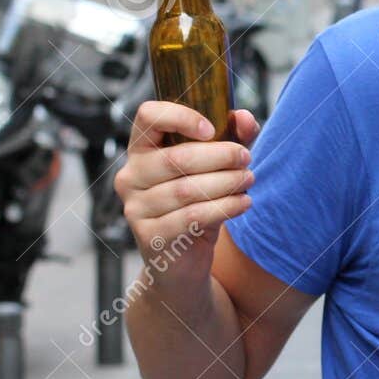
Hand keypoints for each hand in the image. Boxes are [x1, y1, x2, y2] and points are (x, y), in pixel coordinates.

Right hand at [115, 101, 260, 272]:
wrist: (182, 261)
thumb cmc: (196, 205)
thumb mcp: (214, 169)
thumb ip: (231, 139)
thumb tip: (246, 117)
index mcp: (141, 150)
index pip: (148, 116)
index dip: (181, 116)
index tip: (212, 128)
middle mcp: (131, 176)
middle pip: (176, 158)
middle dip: (220, 155)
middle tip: (246, 159)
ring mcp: (136, 208)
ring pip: (187, 190)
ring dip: (226, 182)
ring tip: (248, 180)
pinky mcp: (150, 236)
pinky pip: (192, 217)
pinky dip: (224, 207)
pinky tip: (243, 203)